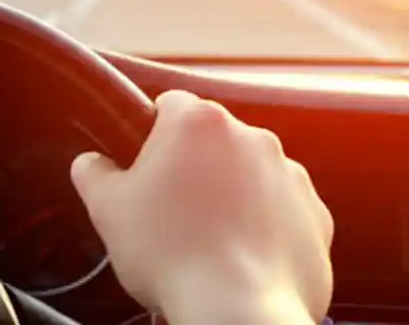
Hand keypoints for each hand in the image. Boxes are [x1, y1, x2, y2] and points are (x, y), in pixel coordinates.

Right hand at [71, 90, 332, 324]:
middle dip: (194, 167)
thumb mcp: (108, 209)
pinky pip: (284, 212)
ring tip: (209, 241)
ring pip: (251, 175)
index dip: (152, 133)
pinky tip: (242, 258)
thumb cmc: (171, 254)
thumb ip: (94, 173)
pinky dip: (266, 228)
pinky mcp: (316, 216)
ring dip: (233, 196)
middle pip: (214, 140)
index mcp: (199, 123)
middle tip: (171, 211)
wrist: (237, 309)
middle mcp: (253, 137)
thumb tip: (92, 163)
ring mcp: (291, 176)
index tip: (144, 166)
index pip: (169, 105)